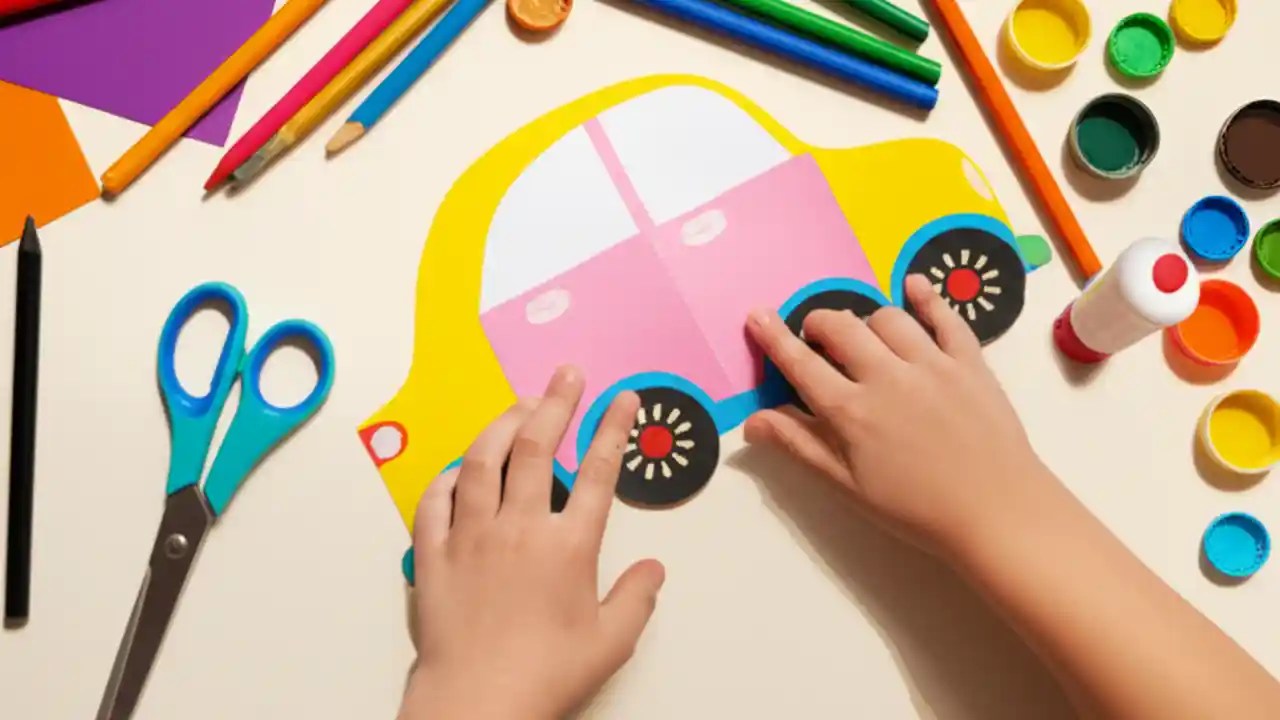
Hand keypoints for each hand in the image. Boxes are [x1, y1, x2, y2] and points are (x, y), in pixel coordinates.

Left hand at [399, 367, 663, 719]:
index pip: (597, 472)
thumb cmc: (546, 676)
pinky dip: (448, 477)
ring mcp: (470, 536)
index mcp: (568, 546)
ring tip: (517, 402)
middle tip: (566, 373)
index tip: (622, 397)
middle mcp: (518, 528)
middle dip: (554, 403)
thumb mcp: (610, 643)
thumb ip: (636, 599)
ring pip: (482, 462)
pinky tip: (459, 468)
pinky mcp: (432, 554)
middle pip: (535, 448)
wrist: (476, 704)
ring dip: (501, 424)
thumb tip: (654, 569)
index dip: (612, 429)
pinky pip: (435, 501)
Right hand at [744, 275, 1052, 554]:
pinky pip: (945, 316)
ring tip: (866, 336)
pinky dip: (926, 297)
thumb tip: (752, 421)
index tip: (758, 314)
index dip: (775, 337)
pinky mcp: (970, 361)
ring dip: (866, 319)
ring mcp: (932, 364)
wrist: (997, 512)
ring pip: (887, 317)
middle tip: (816, 336)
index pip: (801, 363)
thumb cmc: (915, 508)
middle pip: (841, 328)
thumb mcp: (848, 486)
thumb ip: (800, 446)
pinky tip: (912, 287)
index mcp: (852, 411)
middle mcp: (887, 376)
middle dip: (819, 323)